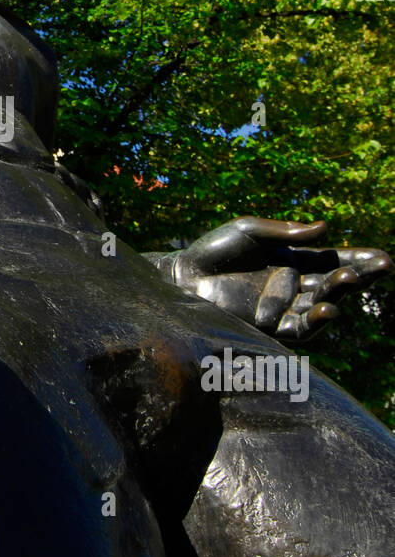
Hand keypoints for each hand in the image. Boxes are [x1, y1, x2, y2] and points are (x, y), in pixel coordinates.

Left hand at [167, 216, 391, 342]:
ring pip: (321, 304)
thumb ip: (286, 232)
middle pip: (334, 281)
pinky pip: (300, 327)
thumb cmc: (214, 249)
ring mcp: (282, 306)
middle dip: (359, 274)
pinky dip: (318, 321)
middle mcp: (293, 284)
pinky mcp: (268, 325)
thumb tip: (326, 229)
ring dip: (339, 294)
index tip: (385, 258)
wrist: (183, 275)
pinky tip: (330, 309)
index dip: (359, 258)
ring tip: (352, 279)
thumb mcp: (249, 230)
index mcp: (292, 258)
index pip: (332, 258)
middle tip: (384, 267)